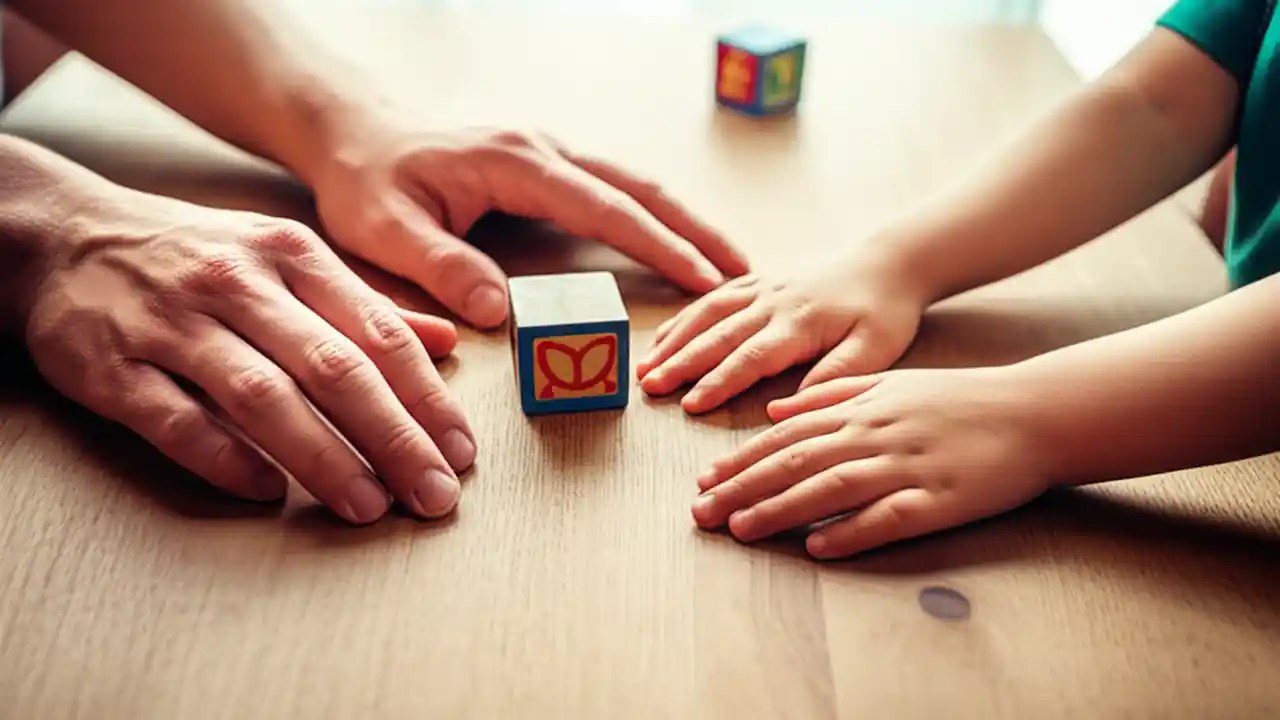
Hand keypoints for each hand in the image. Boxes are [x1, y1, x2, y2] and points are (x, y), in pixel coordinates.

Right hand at [22, 190, 473, 523]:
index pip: (377, 332)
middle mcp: (238, 283)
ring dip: (323, 457)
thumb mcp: (286, 258)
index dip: (426, 397)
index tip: (462, 451)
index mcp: (292, 255)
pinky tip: (269, 492)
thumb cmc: (200, 258)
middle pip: (332, 368)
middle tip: (434, 495)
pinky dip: (226, 460)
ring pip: (261, 396)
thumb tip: (446, 344)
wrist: (67, 239)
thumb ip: (364, 304)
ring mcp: (172, 322)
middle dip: (393, 437)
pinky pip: (176, 421)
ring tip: (370, 506)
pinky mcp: (111, 364)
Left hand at [305, 110, 749, 327]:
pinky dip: (649, 214)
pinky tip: (667, 239)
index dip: (657, 245)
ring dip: (680, 218)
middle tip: (744, 267)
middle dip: (694, 228)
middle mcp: (543, 148)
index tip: (703, 279)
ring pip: (631, 183)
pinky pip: (610, 188)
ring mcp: (546, 151)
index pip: (604, 207)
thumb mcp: (385, 229)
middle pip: (639, 186)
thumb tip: (502, 314)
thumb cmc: (364, 176)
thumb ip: (442, 267)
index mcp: (515, 162)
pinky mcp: (541, 163)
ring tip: (723, 259)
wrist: (350, 127)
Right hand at [637, 249, 927, 413]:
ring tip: (644, 366)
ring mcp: (763, 287)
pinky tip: (664, 336)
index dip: (718, 382)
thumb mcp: (874, 351)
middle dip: (680, 362)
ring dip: (674, 340)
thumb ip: (832, 378)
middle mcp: (773, 302)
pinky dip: (685, 317)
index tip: (691, 405)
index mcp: (799, 323)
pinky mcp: (759, 280)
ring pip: (707, 313)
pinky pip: (714, 297)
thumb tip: (784, 408)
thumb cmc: (885, 313)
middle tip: (649, 386)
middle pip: (717, 335)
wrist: (889, 263)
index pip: (750, 357)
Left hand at [690, 368, 1049, 558]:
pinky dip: (850, 531)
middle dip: (742, 487)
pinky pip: (886, 518)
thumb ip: (832, 394)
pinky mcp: (937, 498)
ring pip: (829, 487)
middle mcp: (874, 433)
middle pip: (795, 461)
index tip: (704, 480)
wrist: (1032, 411)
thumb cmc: (959, 400)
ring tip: (741, 529)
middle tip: (702, 512)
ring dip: (780, 509)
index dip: (741, 459)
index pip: (786, 435)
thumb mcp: (890, 382)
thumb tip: (776, 411)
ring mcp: (906, 466)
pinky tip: (817, 547)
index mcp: (861, 407)